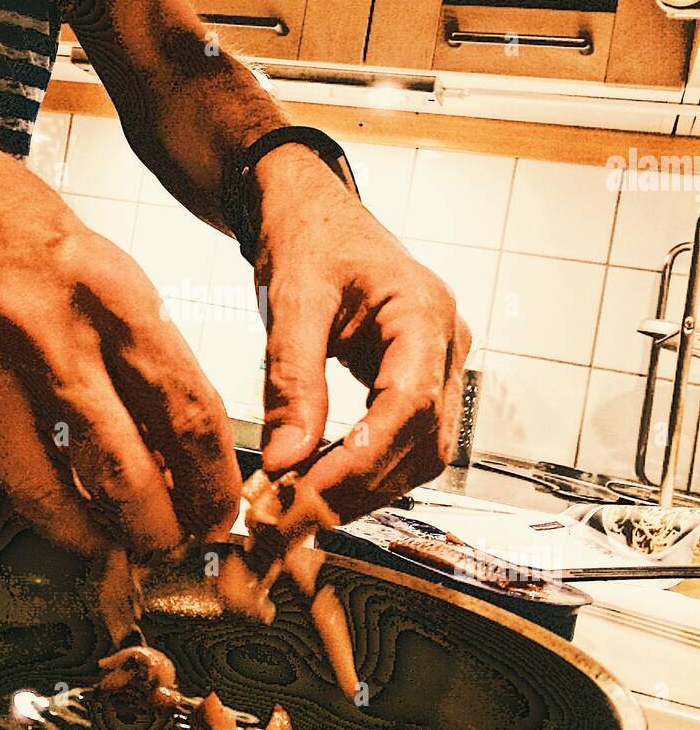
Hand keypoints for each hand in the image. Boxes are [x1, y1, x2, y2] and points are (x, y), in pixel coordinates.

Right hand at [0, 131, 240, 553]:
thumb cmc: (21, 235)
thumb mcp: (107, 271)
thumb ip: (145, 356)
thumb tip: (179, 454)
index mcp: (109, 295)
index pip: (186, 410)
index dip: (209, 482)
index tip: (215, 514)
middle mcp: (42, 331)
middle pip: (120, 472)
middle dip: (152, 532)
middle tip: (159, 546)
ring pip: (41, 497)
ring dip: (81, 538)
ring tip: (98, 542)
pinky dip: (3, 511)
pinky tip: (21, 505)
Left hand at [252, 146, 470, 522]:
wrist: (313, 213)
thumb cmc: (307, 238)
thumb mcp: (291, 299)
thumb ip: (291, 380)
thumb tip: (284, 460)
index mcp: (423, 311)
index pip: (411, 404)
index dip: (364, 457)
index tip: (311, 491)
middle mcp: (445, 343)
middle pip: (424, 441)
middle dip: (362, 485)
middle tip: (293, 516)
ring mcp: (437, 366)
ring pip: (421, 454)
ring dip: (364, 489)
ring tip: (299, 509)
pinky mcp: (416, 383)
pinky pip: (405, 443)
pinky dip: (365, 472)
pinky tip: (318, 486)